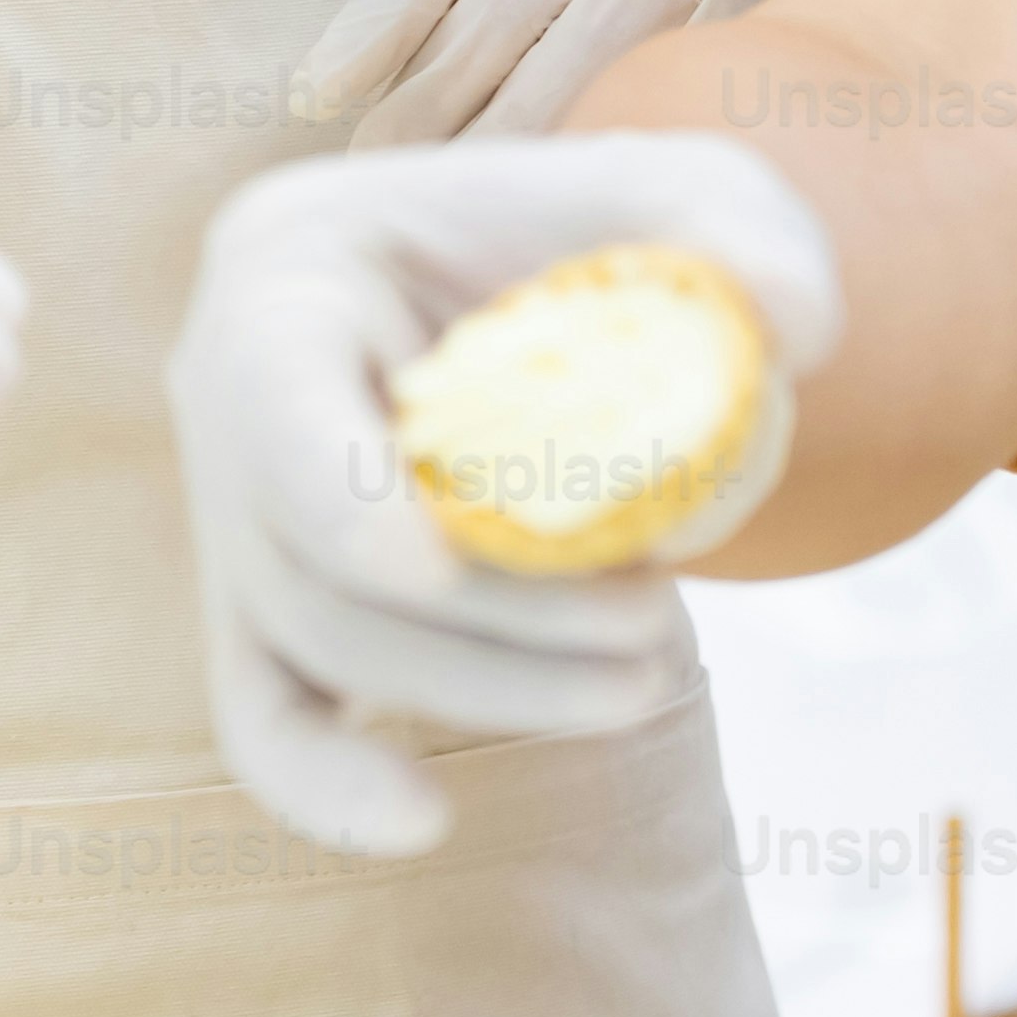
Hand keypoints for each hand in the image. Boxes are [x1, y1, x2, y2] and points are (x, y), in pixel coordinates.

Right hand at [169, 130, 841, 855]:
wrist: (534, 300)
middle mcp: (222, 391)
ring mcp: (236, 512)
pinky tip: (420, 825)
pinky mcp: (271, 611)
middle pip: (316, 552)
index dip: (331, 487)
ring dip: (484, 687)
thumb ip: (742, 228)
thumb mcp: (681, 191)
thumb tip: (794, 326)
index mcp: (288, 267)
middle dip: (488, 619)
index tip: (427, 569)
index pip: (271, 388)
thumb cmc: (592, 234)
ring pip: (322, 641)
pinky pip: (264, 715)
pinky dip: (324, 784)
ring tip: (643, 681)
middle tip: (651, 626)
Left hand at [274, 0, 804, 143]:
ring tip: (443, 194)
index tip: (318, 93)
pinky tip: (552, 192)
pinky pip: (676, 87)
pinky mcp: (790, 0)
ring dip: (512, 135)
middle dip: (434, 95)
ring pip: (596, 54)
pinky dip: (608, 139)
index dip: (387, 12)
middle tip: (372, 171)